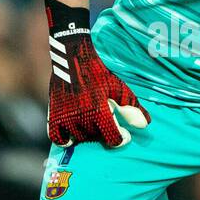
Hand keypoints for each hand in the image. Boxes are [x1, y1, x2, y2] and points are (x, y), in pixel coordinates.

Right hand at [45, 0, 149, 147]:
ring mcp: (66, 118)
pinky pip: (58, 138)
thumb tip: (145, 124)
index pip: (114, 140)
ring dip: (87, 134)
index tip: (123, 134)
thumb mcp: (119, 88)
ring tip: (91, 121)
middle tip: (105, 120)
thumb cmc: (98, 73)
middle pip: (97, 138)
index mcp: (100, 112)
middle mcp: (82, 118)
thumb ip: (132, 108)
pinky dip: (65, 140)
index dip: (121, 139)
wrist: (73, 59)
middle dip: (104, 132)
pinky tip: (72, 135)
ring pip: (80, 138)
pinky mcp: (53, 116)